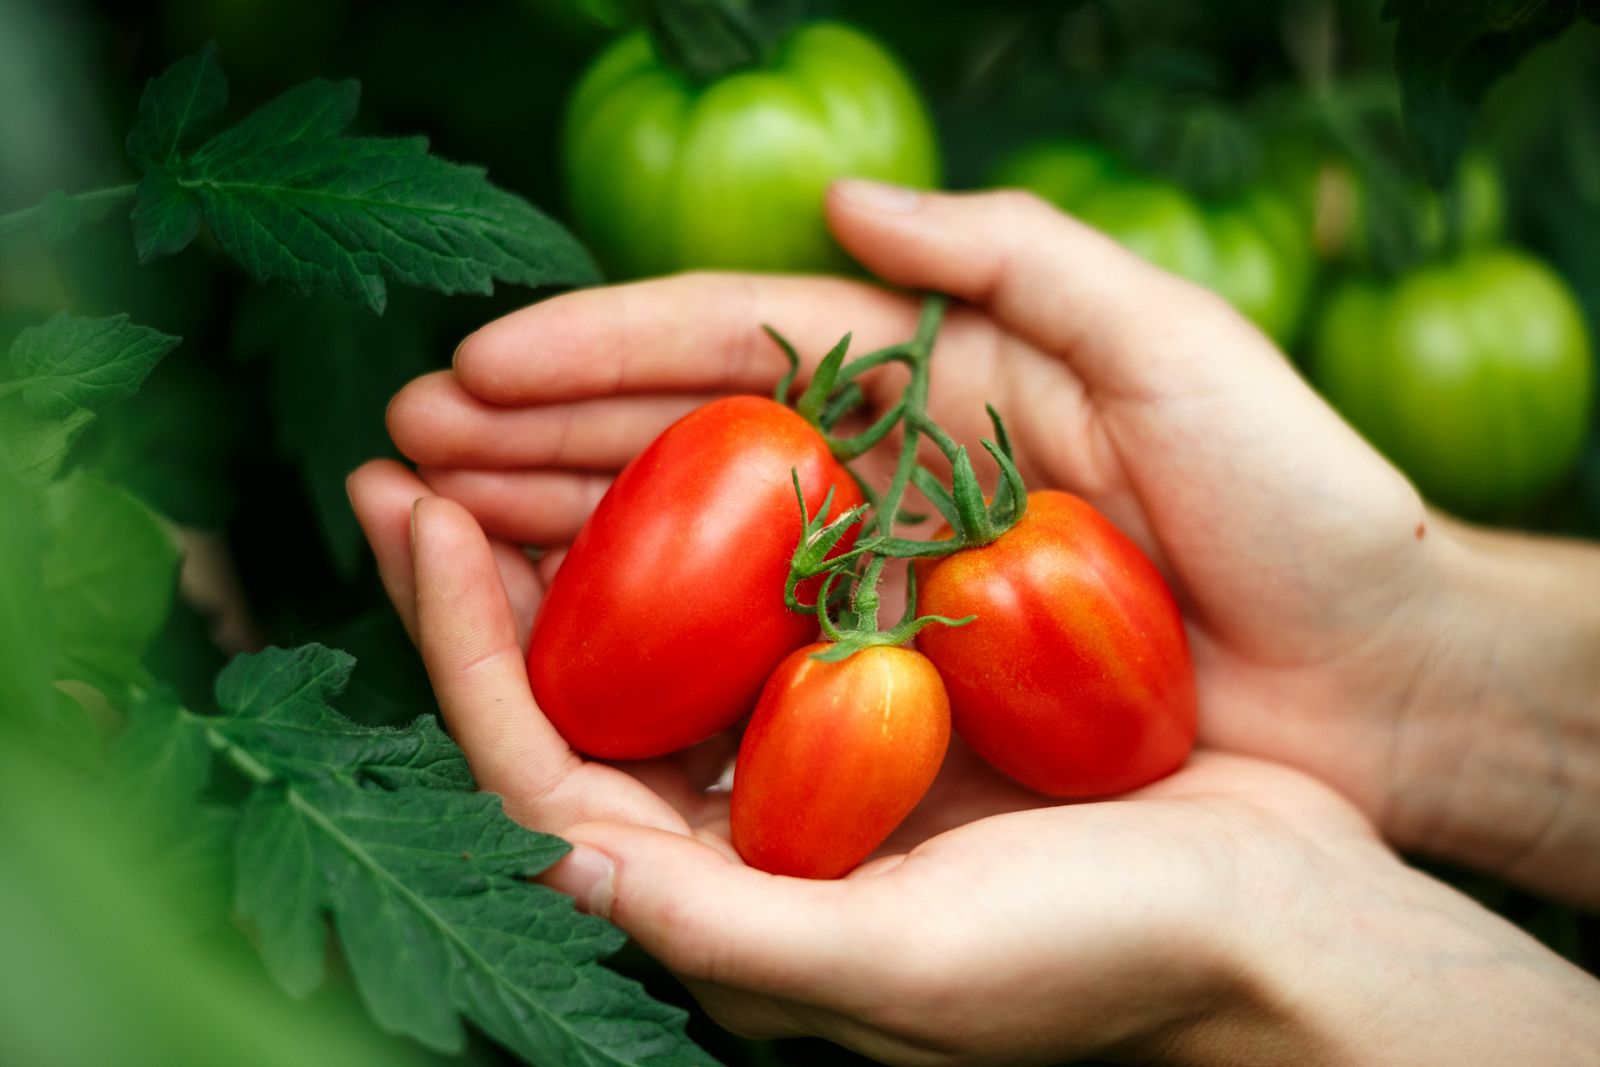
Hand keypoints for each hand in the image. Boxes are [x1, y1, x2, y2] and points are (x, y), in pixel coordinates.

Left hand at [346, 480, 1599, 1064]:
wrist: (1278, 919)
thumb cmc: (1106, 957)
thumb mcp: (911, 970)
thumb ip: (728, 933)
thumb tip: (556, 857)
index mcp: (728, 904)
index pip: (538, 773)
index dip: (459, 652)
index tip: (418, 521)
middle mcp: (749, 833)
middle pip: (570, 695)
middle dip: (477, 583)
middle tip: (401, 460)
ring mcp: (815, 764)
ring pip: (651, 639)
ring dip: (570, 540)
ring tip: (494, 438)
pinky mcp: (891, 705)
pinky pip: (759, 604)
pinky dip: (699, 533)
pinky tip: (671, 458)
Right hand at [381, 184, 1434, 840]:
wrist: (1377, 679)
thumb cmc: (1297, 501)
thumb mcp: (1173, 338)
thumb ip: (1014, 254)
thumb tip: (841, 203)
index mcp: (926, 378)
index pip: (724, 346)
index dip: (593, 349)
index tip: (473, 364)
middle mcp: (880, 476)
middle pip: (673, 450)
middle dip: (532, 446)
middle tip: (399, 451)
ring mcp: (884, 587)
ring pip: (686, 556)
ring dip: (554, 539)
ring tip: (432, 529)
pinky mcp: (906, 690)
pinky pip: (752, 666)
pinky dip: (650, 651)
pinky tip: (554, 643)